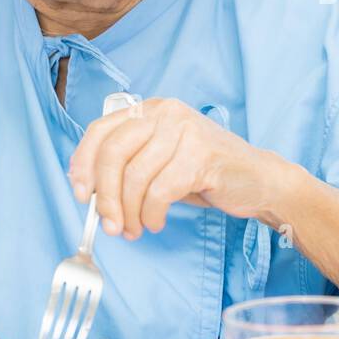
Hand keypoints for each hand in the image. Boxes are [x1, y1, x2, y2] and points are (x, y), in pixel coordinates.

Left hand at [67, 97, 292, 238]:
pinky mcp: (200, 156)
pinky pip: (159, 191)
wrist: (258, 180)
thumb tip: (86, 189)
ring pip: (135, 177)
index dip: (83, 164)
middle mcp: (164, 113)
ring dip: (129, 212)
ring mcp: (184, 131)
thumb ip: (125, 165)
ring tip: (135, 229)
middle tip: (108, 224)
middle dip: (104, 196)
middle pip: (113, 154)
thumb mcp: (157, 160)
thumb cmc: (202, 173)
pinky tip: (155, 222)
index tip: (80, 193)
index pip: (99, 131)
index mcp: (148, 110)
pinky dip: (151, 214)